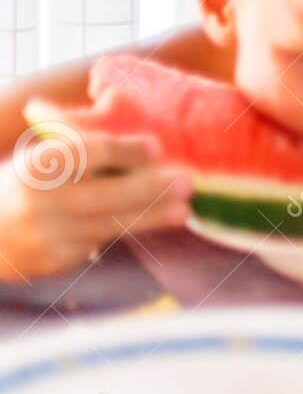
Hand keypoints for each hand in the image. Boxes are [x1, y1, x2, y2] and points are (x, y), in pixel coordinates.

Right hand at [0, 132, 189, 280]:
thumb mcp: (40, 159)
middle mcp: (41, 200)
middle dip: (151, 189)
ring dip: (152, 217)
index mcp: (38, 165)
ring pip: (109, 224)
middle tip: (187, 183)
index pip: (89, 153)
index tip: (156, 148)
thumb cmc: (25, 185)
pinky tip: (151, 223)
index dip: (126, 150)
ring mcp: (47, 234)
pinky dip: (125, 231)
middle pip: (107, 194)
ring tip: (183, 211)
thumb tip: (136, 133)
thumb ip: (80, 150)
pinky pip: (97, 243)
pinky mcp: (54, 260)